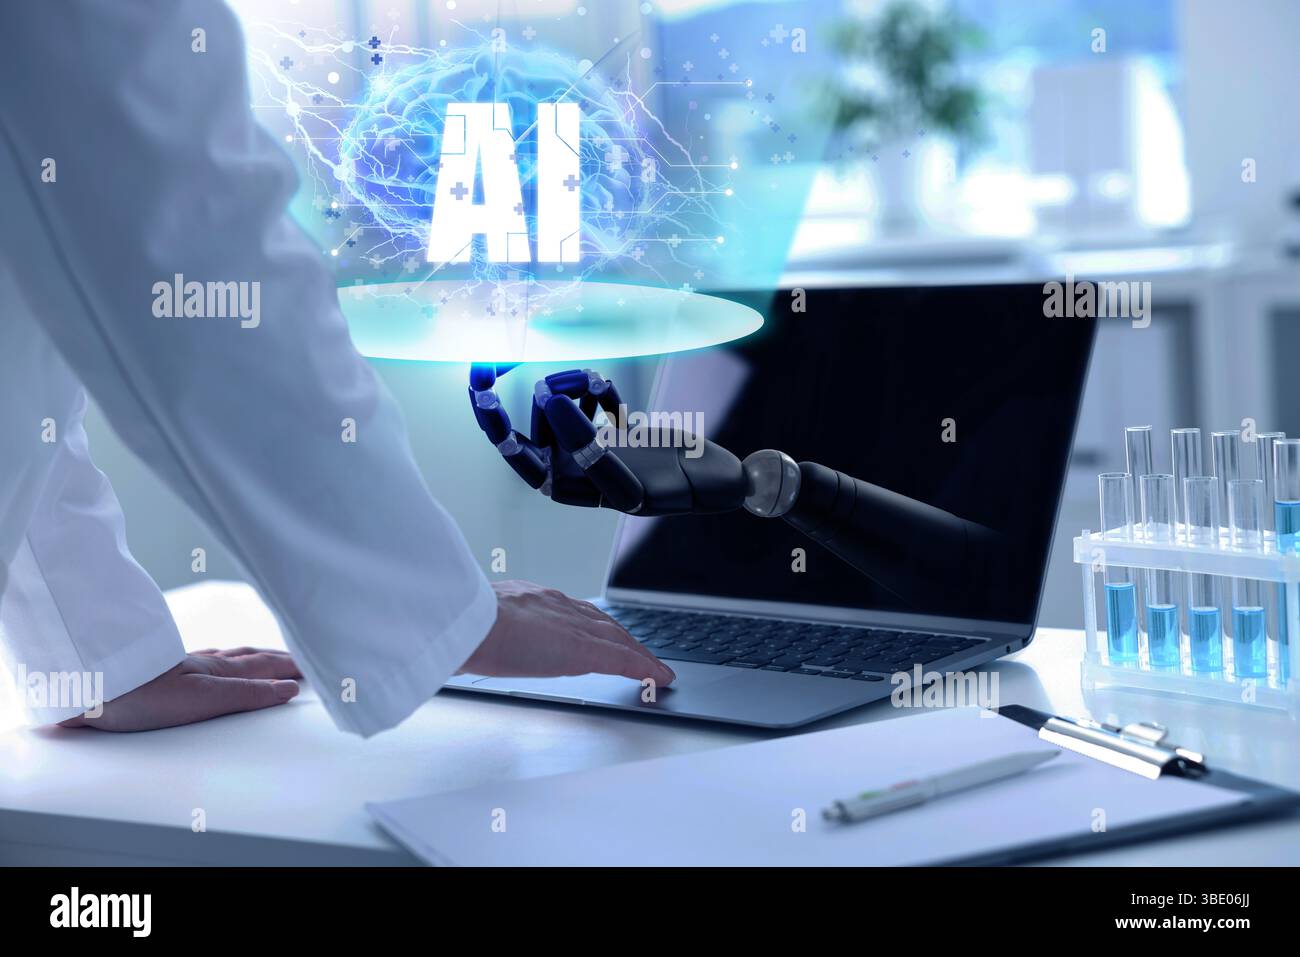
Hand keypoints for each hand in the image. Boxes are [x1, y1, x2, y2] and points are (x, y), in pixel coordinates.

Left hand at [58, 647, 301, 731]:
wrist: (89, 683)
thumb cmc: (143, 694)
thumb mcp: (206, 697)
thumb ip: (248, 693)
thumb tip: (288, 689)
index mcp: (217, 670)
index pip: (262, 666)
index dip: (288, 666)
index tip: (310, 666)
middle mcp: (201, 663)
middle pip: (246, 656)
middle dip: (274, 658)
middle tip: (296, 659)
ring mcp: (178, 664)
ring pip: (223, 656)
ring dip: (248, 656)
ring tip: (261, 657)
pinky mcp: (154, 671)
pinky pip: (197, 660)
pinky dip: (215, 660)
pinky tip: (204, 662)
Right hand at [461, 581, 674, 685]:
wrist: (464, 622)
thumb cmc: (461, 624)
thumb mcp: (478, 620)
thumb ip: (489, 627)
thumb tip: (479, 642)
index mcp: (530, 599)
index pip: (575, 611)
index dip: (594, 623)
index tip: (604, 632)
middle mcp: (557, 606)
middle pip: (603, 622)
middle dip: (624, 638)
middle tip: (642, 653)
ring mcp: (571, 625)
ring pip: (618, 637)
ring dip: (639, 652)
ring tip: (655, 667)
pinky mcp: (582, 649)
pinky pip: (622, 658)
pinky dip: (643, 667)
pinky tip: (658, 677)